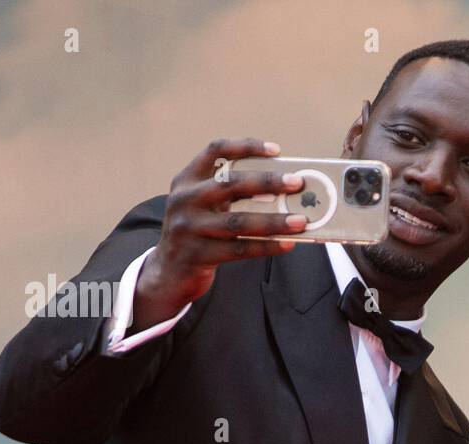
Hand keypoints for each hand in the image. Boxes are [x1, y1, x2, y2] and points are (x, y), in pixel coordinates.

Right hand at [133, 138, 306, 330]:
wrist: (168, 271)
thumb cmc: (197, 232)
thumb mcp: (205, 205)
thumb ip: (232, 195)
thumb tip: (284, 193)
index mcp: (187, 180)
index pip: (215, 151)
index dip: (246, 147)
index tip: (275, 150)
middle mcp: (184, 199)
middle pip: (230, 184)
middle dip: (268, 182)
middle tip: (297, 183)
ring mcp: (189, 228)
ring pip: (237, 222)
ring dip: (273, 221)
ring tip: (300, 221)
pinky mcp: (197, 255)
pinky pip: (239, 249)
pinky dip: (266, 246)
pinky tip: (286, 244)